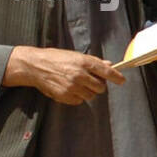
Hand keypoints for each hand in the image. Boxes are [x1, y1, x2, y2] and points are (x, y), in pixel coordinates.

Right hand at [5, 46, 125, 104]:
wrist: (35, 66)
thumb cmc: (56, 58)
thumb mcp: (75, 56)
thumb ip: (93, 62)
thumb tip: (109, 64)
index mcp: (84, 62)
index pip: (107, 71)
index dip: (116, 77)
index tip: (121, 81)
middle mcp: (80, 75)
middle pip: (101, 87)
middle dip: (98, 85)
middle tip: (90, 81)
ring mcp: (73, 87)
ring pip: (91, 95)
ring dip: (87, 91)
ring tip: (76, 83)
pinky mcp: (66, 96)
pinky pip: (80, 101)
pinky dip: (77, 97)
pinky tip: (69, 88)